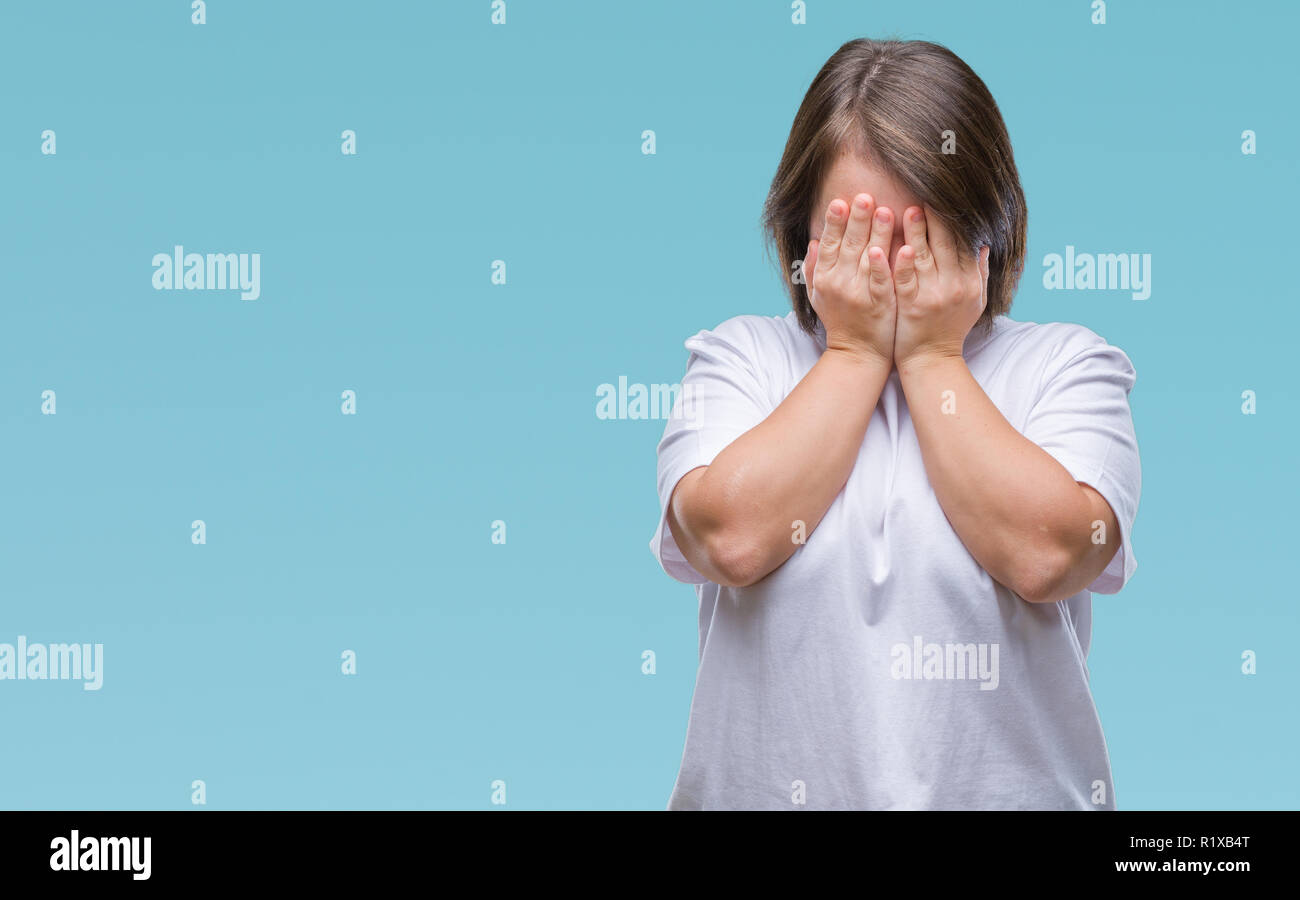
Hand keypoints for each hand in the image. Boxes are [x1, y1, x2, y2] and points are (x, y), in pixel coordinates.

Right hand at [804, 193, 896, 364]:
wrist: (858, 355)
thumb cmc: (840, 322)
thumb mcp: (819, 297)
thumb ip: (814, 269)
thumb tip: (813, 242)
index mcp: (825, 278)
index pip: (829, 244)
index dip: (834, 222)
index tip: (840, 201)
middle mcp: (839, 284)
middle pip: (849, 245)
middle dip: (857, 219)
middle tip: (865, 196)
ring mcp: (860, 295)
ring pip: (868, 258)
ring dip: (875, 233)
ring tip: (884, 210)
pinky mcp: (880, 305)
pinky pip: (882, 281)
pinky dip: (883, 265)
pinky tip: (888, 248)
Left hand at [892, 204, 989, 368]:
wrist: (931, 360)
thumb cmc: (951, 328)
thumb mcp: (974, 301)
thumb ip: (979, 271)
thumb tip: (983, 243)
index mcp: (969, 281)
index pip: (964, 242)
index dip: (956, 219)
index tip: (948, 198)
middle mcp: (953, 287)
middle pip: (945, 245)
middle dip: (936, 218)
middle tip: (927, 194)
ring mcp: (931, 296)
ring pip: (923, 257)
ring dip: (916, 232)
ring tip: (908, 210)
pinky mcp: (910, 306)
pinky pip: (905, 280)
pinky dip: (901, 264)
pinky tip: (896, 247)